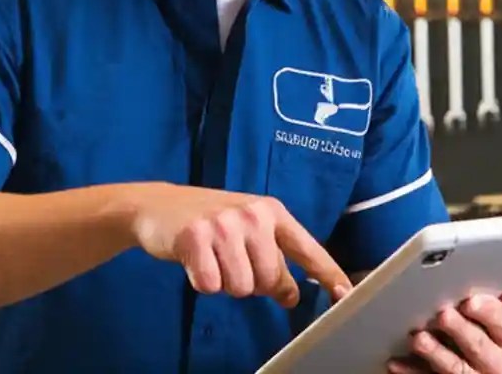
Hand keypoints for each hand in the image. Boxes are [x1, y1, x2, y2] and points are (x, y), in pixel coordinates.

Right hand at [125, 183, 351, 306]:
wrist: (156, 205)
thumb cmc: (207, 220)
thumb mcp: (246, 229)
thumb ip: (272, 256)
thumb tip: (291, 295)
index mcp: (271, 211)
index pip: (306, 248)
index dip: (328, 275)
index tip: (345, 296)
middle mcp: (252, 215)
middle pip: (270, 280)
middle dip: (252, 283)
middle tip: (231, 262)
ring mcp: (223, 225)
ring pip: (241, 287)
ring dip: (225, 283)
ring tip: (211, 258)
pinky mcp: (195, 238)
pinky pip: (211, 286)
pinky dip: (201, 282)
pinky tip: (194, 261)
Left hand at [388, 272, 501, 373]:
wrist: (460, 367)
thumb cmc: (471, 333)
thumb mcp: (488, 316)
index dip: (489, 312)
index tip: (471, 301)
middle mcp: (494, 364)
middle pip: (480, 348)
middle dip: (461, 330)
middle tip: (443, 315)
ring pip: (455, 369)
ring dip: (436, 352)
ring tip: (417, 337)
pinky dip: (410, 371)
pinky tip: (395, 361)